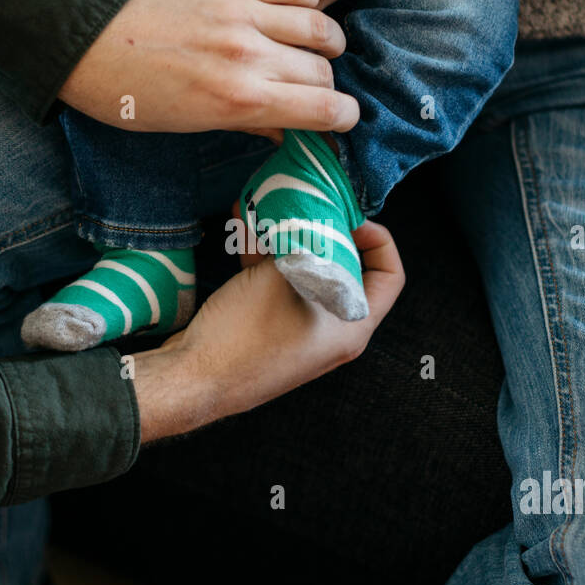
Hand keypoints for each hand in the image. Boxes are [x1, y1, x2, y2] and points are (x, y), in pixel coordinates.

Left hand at [61, 0, 358, 135]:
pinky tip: (297, 11)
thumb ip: (247, 122)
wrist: (85, 37)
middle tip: (314, 92)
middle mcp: (249, 55)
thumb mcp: (189, 124)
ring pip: (319, 25)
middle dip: (325, 87)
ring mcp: (242, 12)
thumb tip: (289, 130)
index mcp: (240, 98)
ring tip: (316, 50)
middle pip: (322, 72)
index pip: (325, 108)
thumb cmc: (129, 94)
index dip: (342, 119)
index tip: (339, 120)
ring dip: (325, 43)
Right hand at [131, 221, 404, 441]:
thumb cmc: (249, 333)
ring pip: (305, 273)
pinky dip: (264, 257)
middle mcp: (333, 332)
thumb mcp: (284, 274)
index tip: (349, 218)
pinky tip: (244, 225)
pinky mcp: (269, 329)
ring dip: (287, 239)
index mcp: (353, 326)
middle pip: (346, 270)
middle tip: (307, 205)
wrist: (194, 379)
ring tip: (270, 205)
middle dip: (323, 231)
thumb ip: (304, 240)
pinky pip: (277, 286)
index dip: (377, 240)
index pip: (390, 277)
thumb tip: (308, 214)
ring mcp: (300, 331)